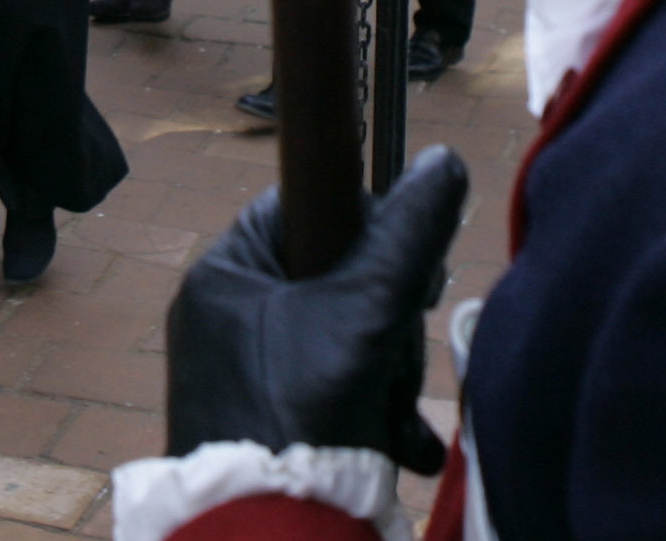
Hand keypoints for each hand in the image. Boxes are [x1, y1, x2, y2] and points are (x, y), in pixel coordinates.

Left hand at [166, 147, 468, 472]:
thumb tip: (444, 162)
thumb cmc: (302, 411)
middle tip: (403, 345)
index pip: (302, 207)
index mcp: (224, 275)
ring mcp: (236, 375)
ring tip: (396, 411)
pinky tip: (400, 443)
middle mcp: (221, 319)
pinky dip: (367, 413)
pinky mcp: (257, 423)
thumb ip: (407, 236)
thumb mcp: (367, 312)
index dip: (366, 225)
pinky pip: (323, 394)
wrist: (266, 532)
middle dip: (385, 322)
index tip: (408, 265)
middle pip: (329, 280)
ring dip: (385, 376)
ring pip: (338, 342)